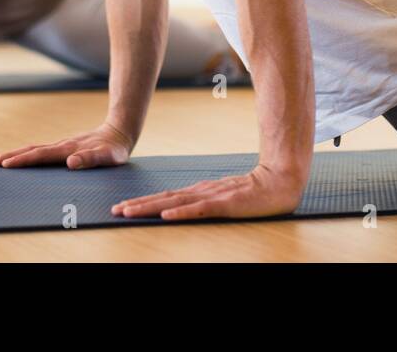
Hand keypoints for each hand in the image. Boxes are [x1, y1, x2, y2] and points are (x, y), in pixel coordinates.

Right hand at [0, 122, 134, 169]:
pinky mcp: (62, 148)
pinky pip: (39, 152)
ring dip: (14, 154)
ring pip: (32, 149)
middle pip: (30, 150)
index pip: (40, 155)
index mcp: (67, 149)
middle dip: (10, 156)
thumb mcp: (108, 156)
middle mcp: (60, 146)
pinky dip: (25, 155)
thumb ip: (90, 158)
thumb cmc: (115, 149)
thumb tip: (70, 162)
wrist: (119, 132)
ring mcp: (60, 146)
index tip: (6, 164)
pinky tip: (19, 160)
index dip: (23, 160)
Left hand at [111, 162, 305, 220]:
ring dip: (150, 208)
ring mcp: (214, 196)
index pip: (167, 197)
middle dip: (138, 205)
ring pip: (176, 203)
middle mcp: (202, 191)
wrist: (281, 181)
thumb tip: (184, 206)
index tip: (122, 207)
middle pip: (165, 198)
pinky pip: (200, 209)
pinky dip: (181, 212)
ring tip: (130, 212)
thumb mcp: (225, 197)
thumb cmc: (254, 191)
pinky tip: (166, 215)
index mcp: (201, 190)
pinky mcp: (227, 204)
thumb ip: (206, 201)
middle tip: (115, 210)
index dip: (143, 202)